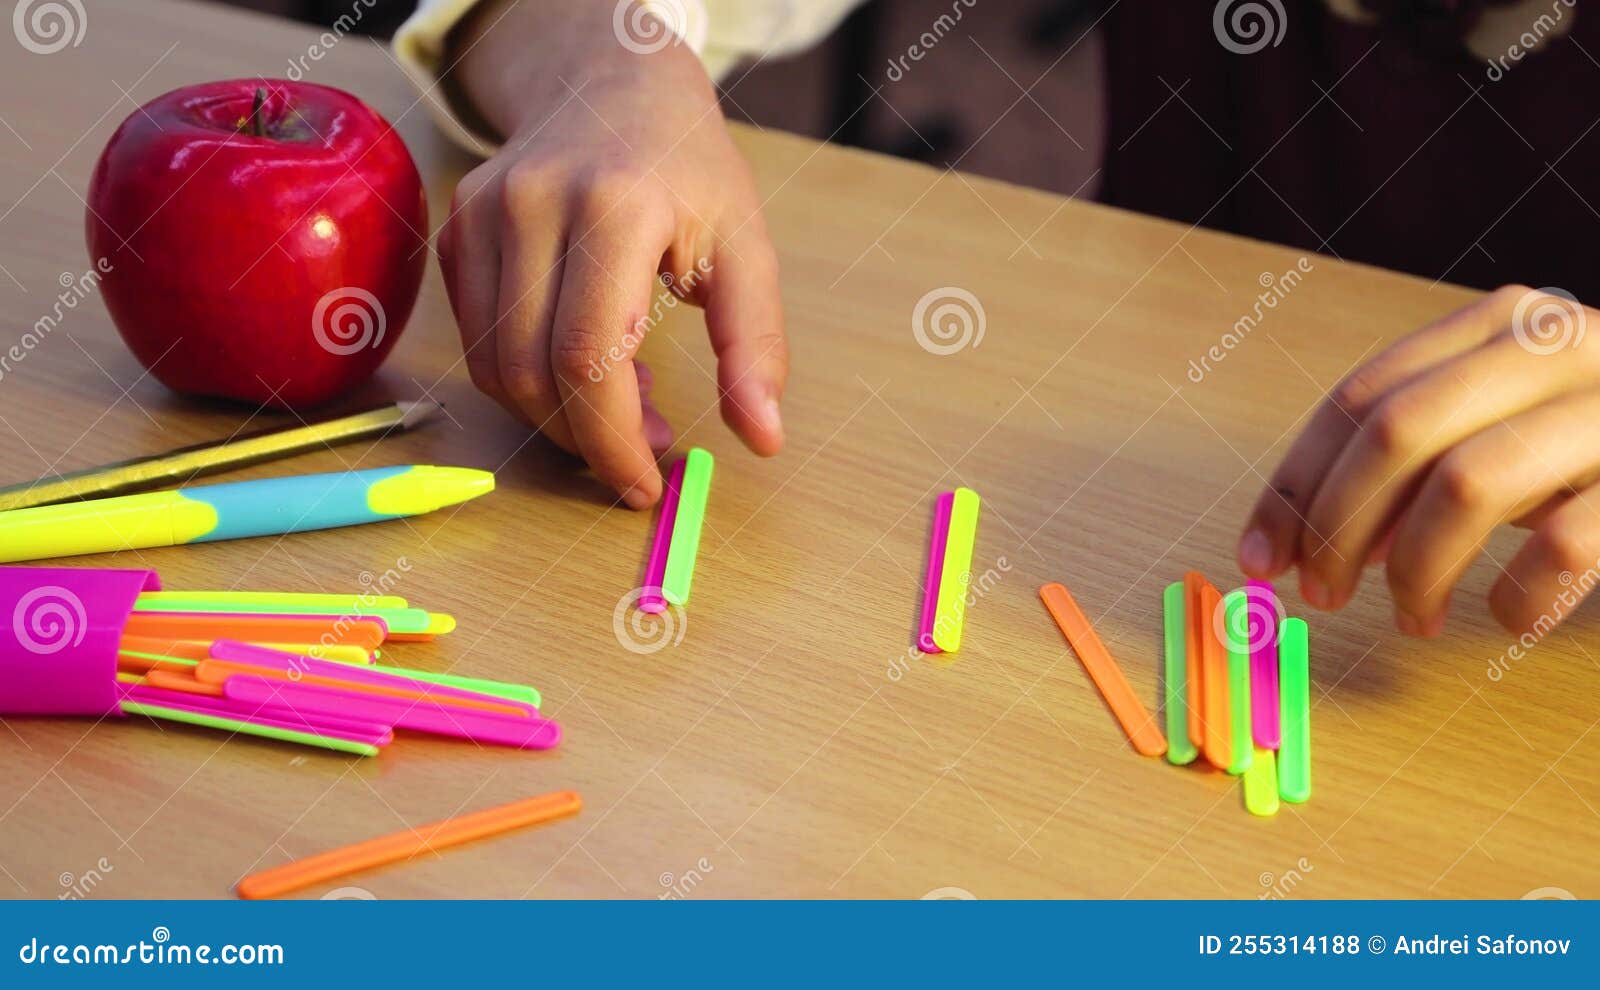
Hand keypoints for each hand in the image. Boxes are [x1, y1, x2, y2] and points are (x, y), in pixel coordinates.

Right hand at [439, 0, 786, 507]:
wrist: (612, 85)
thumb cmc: (688, 169)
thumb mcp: (746, 246)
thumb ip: (755, 345)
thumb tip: (762, 439)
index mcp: (615, 205)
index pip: (587, 359)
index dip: (612, 441)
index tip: (647, 483)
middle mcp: (533, 204)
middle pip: (533, 373)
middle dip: (587, 440)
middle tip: (644, 449)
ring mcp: (482, 214)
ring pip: (495, 368)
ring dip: (555, 416)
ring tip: (622, 400)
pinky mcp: (457, 231)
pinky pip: (478, 341)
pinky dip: (526, 379)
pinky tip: (582, 366)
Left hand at [1238, 285, 1599, 637]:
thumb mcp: (1504, 424)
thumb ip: (1414, 459)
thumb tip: (1307, 536)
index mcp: (1499, 322)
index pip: (1358, 397)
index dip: (1295, 482)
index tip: (1256, 555)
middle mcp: (1555, 343)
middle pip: (1396, 432)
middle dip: (1337, 524)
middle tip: (1319, 596)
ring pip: (1469, 483)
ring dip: (1415, 567)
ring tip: (1411, 616)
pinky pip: (1564, 543)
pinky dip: (1516, 594)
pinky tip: (1503, 616)